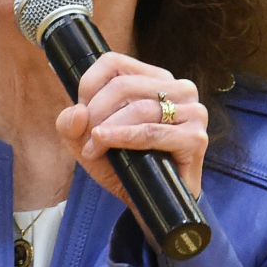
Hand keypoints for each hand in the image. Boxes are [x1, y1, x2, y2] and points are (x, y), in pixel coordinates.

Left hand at [53, 52, 207, 208]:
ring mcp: (192, 112)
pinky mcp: (195, 138)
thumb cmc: (124, 165)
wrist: (150, 203)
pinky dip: (124, 138)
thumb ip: (71, 124)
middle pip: (122, 85)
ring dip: (107, 129)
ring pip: (138, 108)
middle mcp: (178, 89)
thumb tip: (76, 111)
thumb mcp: (88, 142)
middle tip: (86, 138)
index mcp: (156, 79)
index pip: (114, 62)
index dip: (89, 86)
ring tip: (93, 149)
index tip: (81, 113)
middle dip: (95, 113)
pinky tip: (105, 144)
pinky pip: (152, 132)